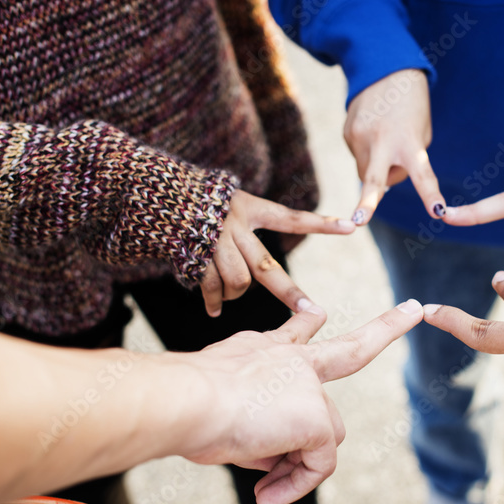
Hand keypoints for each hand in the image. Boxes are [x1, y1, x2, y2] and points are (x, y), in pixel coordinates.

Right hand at [178, 299, 423, 503]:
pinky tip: (268, 494)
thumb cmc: (187, 408)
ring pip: (326, 434)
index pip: (295, 332)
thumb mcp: (222, 405)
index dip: (307, 321)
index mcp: (262, 351)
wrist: (185, 401)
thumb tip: (277, 454)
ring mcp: (309, 385)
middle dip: (386, 328)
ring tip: (263, 482)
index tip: (320, 310)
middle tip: (414, 309)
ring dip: (296, 463)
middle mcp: (291, 359)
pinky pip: (317, 463)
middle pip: (350, 352)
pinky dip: (296, 483)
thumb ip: (258, 421)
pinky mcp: (316, 418)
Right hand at [201, 190, 354, 316]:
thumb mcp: (227, 205)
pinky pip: (211, 286)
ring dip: (233, 294)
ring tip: (226, 295)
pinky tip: (213, 309)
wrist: (150, 191)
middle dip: (290, 293)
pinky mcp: (195, 253)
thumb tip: (247, 280)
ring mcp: (215, 240)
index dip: (321, 224)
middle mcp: (236, 224)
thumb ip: (244, 234)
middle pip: (268, 267)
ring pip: (238, 282)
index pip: (291, 218)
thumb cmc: (192, 203)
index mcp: (250, 208)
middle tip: (312, 312)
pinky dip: (212, 300)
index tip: (352, 226)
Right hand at [344, 69, 445, 224]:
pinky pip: (359, 157)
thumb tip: (381, 186)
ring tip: (386, 143)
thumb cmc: (412, 109)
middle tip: (359, 222)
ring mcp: (360, 137)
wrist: (385, 70)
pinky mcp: (347, 134)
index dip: (431, 194)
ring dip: (378, 170)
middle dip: (366, 203)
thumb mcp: (421, 133)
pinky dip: (369, 153)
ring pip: (367, 175)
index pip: (424, 173)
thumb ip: (408, 161)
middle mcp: (382, 140)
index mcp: (409, 141)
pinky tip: (375, 132)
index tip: (438, 212)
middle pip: (374, 179)